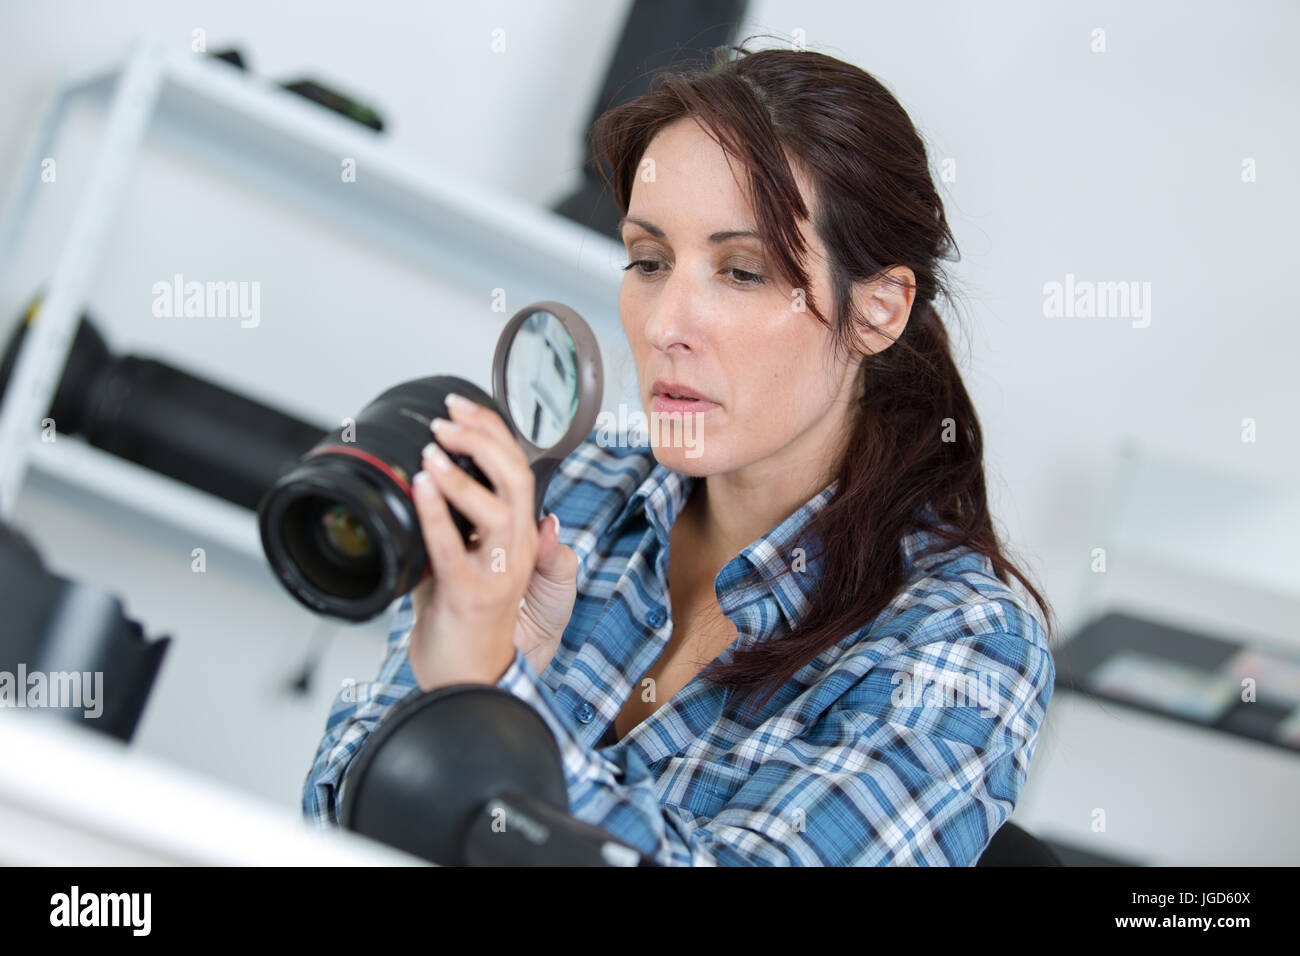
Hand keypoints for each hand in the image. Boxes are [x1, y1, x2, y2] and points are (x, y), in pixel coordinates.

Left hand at [406, 392, 574, 690]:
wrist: (467, 683)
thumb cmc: (463, 625)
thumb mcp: (461, 559)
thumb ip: (460, 523)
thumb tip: (441, 481)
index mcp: (518, 537)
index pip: (518, 469)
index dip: (494, 431)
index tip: (462, 405)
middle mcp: (518, 550)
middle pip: (517, 477)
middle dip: (483, 437)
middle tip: (448, 417)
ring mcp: (500, 573)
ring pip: (498, 507)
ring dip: (464, 472)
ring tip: (434, 448)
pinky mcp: (472, 595)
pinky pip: (456, 546)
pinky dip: (437, 512)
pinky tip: (423, 486)